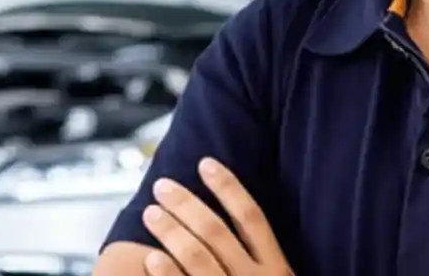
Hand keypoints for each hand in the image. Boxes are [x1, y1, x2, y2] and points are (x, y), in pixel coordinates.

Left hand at [142, 157, 291, 275]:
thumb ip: (260, 259)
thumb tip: (235, 219)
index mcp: (277, 268)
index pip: (252, 217)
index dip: (227, 186)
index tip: (205, 163)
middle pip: (217, 232)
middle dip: (186, 204)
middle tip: (162, 185)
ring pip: (197, 256)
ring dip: (171, 231)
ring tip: (151, 213)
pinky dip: (168, 273)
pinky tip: (151, 257)